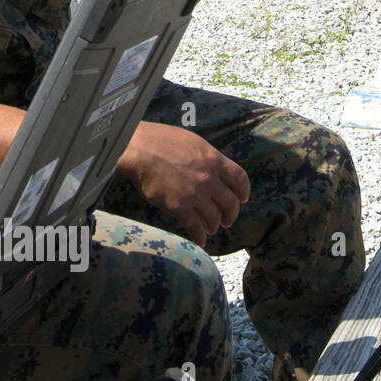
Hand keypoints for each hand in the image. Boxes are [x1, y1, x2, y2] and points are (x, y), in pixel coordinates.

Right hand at [117, 122, 249, 247]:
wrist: (137, 149)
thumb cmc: (159, 140)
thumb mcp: (192, 142)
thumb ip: (206, 157)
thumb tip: (213, 167)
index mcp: (214, 160)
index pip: (240, 179)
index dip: (243, 192)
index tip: (242, 198)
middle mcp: (209, 179)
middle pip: (230, 203)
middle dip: (231, 214)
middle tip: (227, 219)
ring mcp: (194, 194)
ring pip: (214, 217)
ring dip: (214, 225)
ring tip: (211, 228)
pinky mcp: (178, 207)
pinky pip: (195, 227)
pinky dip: (199, 236)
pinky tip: (200, 240)